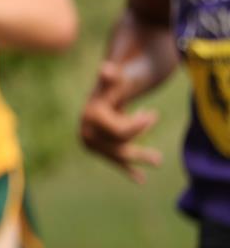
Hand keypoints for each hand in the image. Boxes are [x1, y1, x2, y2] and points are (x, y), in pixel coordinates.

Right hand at [79, 60, 162, 181]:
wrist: (106, 93)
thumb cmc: (115, 84)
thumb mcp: (116, 80)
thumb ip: (112, 76)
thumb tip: (106, 69)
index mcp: (92, 116)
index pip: (120, 131)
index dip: (140, 125)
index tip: (152, 113)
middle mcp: (87, 132)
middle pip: (119, 145)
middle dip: (140, 142)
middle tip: (159, 152)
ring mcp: (90, 142)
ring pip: (118, 154)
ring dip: (138, 157)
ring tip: (158, 160)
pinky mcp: (97, 149)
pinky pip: (113, 160)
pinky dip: (127, 169)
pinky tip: (140, 179)